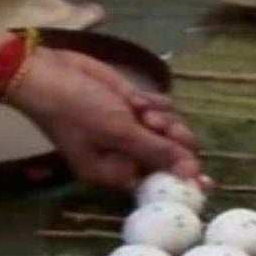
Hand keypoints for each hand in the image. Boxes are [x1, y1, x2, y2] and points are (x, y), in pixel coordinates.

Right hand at [8, 48, 202, 189]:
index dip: (183, 179)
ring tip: (141, 108)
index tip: (207, 180)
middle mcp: (128, 156)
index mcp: (117, 173)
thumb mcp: (119, 133)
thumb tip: (193, 174)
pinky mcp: (135, 108)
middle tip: (158, 124)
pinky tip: (137, 98)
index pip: (160, 182)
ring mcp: (133, 131)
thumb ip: (158, 152)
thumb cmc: (77, 109)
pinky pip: (163, 110)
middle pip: (173, 156)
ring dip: (163, 118)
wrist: (49, 72)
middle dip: (172, 139)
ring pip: (172, 131)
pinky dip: (156, 103)